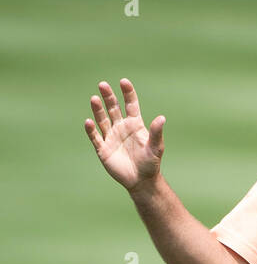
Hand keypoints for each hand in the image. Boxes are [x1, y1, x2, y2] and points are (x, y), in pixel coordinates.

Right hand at [84, 78, 164, 192]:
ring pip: (102, 119)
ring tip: (94, 98)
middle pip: (113, 107)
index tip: (123, 82)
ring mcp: (111, 137)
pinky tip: (89, 122)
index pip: (130, 104)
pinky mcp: (103, 149)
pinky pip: (95, 137)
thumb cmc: (151, 163)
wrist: (141, 181)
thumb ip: (157, 133)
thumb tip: (162, 118)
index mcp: (134, 124)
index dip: (127, 93)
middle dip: (108, 96)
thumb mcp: (156, 148)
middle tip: (103, 84)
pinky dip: (91, 130)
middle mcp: (121, 127)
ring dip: (98, 109)